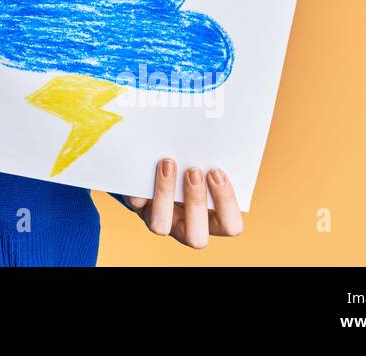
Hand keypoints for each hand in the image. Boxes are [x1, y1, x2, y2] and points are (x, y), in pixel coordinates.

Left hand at [108, 157, 243, 248]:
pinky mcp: (137, 207)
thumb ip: (218, 154)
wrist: (157, 162)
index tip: (217, 171)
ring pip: (160, 226)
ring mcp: (160, 219)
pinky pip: (135, 202)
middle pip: (197, 237)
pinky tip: (143, 163)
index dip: (227, 202)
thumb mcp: (208, 158)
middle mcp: (186, 225)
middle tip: (194, 170)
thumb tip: (226, 128)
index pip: (231, 226)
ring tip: (168, 162)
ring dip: (165, 193)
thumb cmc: (192, 160)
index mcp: (212, 218)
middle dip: (196, 202)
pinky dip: (138, 184)